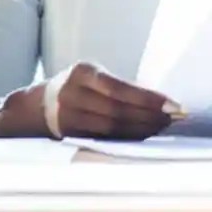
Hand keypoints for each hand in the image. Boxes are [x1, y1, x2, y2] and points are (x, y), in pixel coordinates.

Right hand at [0, 61, 182, 139]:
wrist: (36, 106)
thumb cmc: (76, 87)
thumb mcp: (92, 76)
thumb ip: (117, 86)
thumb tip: (159, 102)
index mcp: (83, 73)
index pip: (120, 88)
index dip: (148, 98)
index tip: (173, 104)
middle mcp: (73, 94)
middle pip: (118, 110)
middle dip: (150, 116)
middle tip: (175, 117)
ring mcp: (69, 117)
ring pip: (113, 128)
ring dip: (142, 129)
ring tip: (164, 126)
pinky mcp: (70, 135)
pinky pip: (106, 138)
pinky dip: (128, 138)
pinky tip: (144, 135)